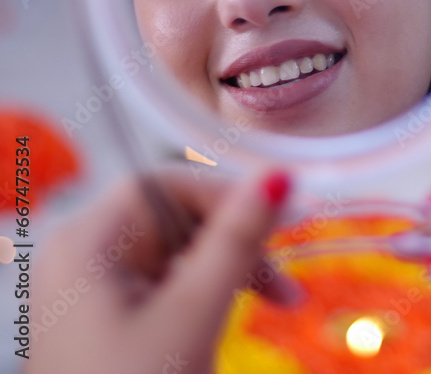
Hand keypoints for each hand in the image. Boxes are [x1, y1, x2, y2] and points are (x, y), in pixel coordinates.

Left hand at [26, 168, 298, 373]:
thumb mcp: (195, 313)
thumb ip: (237, 239)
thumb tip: (277, 175)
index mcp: (86, 243)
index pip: (167, 184)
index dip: (228, 194)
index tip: (283, 217)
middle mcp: (81, 256)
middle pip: (173, 217)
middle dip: (236, 240)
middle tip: (284, 275)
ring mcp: (90, 290)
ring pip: (176, 250)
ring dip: (231, 268)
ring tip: (281, 301)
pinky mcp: (105, 320)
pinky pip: (167, 282)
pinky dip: (207, 291)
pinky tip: (238, 310)